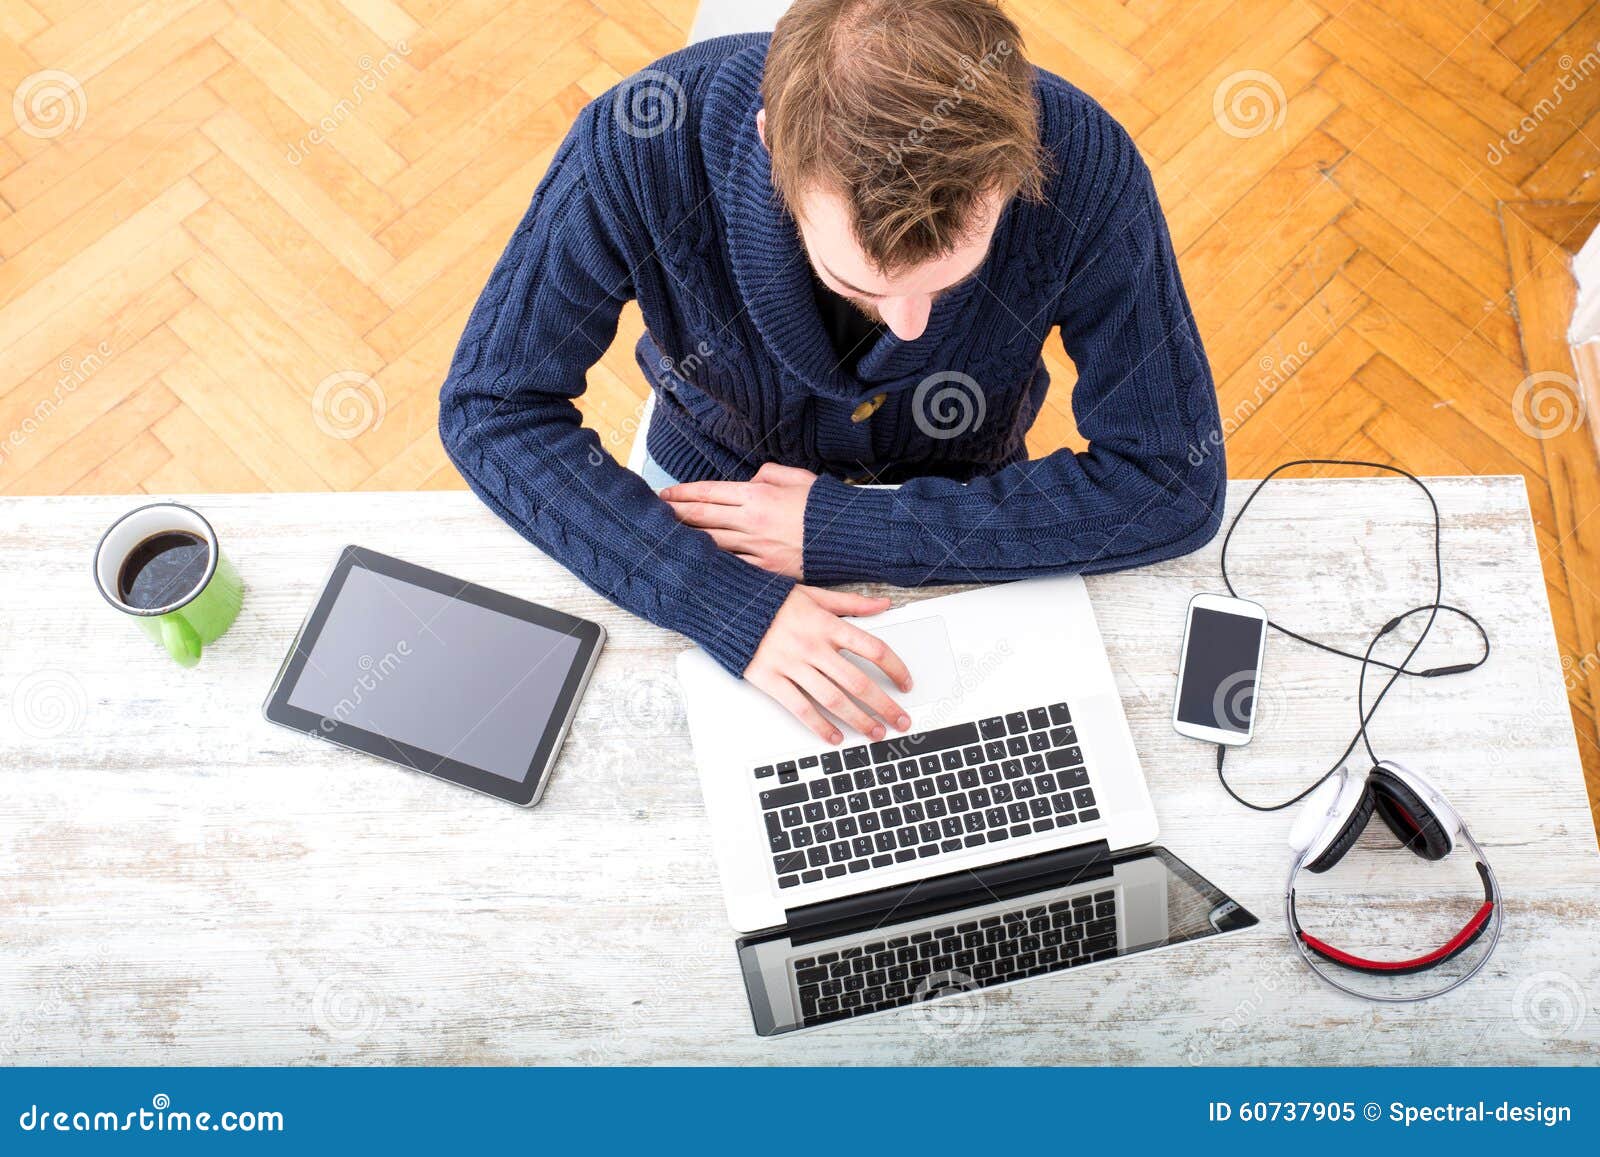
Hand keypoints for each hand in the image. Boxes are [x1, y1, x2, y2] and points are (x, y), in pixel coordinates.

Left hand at [660, 462, 816, 579]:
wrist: (851, 536)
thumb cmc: (825, 507)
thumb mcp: (797, 478)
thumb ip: (768, 474)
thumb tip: (751, 478)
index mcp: (757, 495)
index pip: (708, 492)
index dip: (682, 493)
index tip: (664, 494)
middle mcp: (751, 521)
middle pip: (701, 517)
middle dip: (674, 514)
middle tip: (654, 514)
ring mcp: (757, 548)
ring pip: (710, 542)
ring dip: (686, 539)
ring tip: (667, 537)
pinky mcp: (766, 570)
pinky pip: (732, 565)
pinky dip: (712, 562)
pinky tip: (696, 561)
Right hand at [745, 585, 913, 743]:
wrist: (727, 604)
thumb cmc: (770, 600)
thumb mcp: (814, 594)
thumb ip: (851, 603)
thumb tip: (883, 606)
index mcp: (827, 624)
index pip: (873, 649)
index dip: (895, 669)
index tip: (906, 684)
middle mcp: (812, 646)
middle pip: (858, 682)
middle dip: (884, 705)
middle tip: (901, 721)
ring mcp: (791, 665)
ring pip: (833, 699)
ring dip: (859, 720)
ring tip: (875, 733)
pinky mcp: (770, 680)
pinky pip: (800, 708)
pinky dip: (820, 726)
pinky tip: (834, 737)